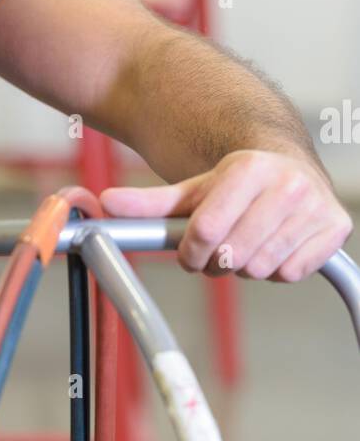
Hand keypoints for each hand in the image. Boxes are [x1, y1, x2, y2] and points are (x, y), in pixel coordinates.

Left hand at [100, 149, 352, 282]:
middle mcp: (288, 183)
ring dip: (246, 265)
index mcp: (250, 168)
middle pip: (232, 254)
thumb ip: (150, 204)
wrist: (288, 166)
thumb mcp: (193, 190)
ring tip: (248, 241)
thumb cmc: (235, 184)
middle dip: (217, 261)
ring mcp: (315, 206)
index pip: (205, 232)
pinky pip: (290, 273)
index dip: (191, 252)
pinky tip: (275, 244)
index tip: (191, 251)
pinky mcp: (335, 228)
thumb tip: (106, 204)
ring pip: (260, 267)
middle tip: (220, 247)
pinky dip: (277, 268)